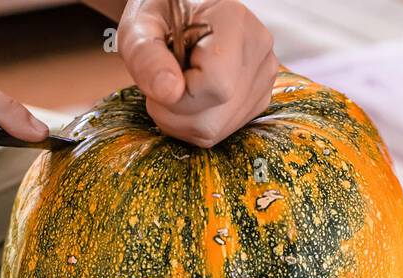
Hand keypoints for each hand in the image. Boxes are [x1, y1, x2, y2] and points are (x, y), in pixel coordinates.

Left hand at [118, 0, 277, 146]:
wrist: (181, 22)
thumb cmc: (158, 19)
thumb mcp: (140, 27)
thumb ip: (146, 55)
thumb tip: (169, 92)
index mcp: (235, 22)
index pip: (215, 85)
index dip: (178, 94)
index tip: (163, 72)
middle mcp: (258, 51)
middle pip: (213, 117)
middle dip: (172, 111)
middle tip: (161, 81)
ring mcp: (263, 80)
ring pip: (214, 130)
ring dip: (178, 120)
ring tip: (174, 86)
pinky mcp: (257, 102)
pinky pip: (219, 132)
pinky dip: (192, 123)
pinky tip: (188, 98)